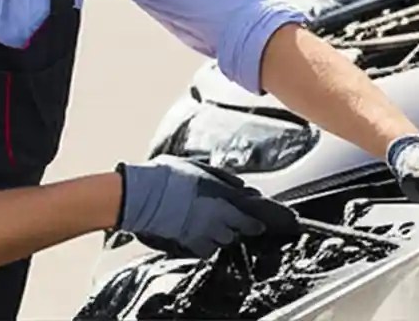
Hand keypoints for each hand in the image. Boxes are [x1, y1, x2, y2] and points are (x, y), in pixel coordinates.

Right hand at [115, 156, 299, 257]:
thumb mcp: (200, 168)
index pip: (254, 212)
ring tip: (212, 225)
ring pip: (225, 240)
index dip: (267, 219)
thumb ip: (225, 178)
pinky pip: (207, 250)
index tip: (275, 223)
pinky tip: (200, 236)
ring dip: (223, 235)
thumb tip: (245, 187)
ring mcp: (205, 232)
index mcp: (223, 195)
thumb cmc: (168, 175)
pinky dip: (207, 245)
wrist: (143, 194)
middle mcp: (219, 216)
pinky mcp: (191, 243)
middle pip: (241, 229)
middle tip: (236, 222)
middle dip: (242, 226)